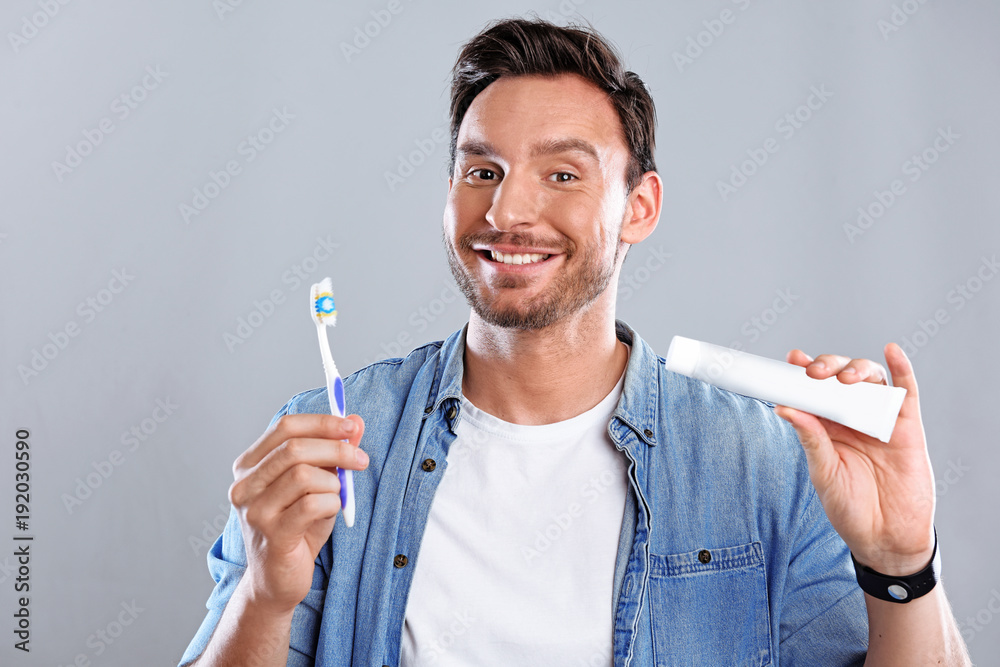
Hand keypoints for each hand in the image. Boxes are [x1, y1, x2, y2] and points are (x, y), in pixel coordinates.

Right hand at [228, 413, 367, 613]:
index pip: (285, 428)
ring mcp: (255, 511)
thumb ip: (332, 453)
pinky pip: (311, 505)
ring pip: (302, 474)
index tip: (350, 426)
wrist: (277, 581)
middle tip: (360, 459)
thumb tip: (355, 422)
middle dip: (335, 448)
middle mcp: (245, 486)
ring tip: (338, 496)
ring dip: (333, 482)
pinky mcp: (272, 535)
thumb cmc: (297, 529)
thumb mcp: (317, 484)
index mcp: (250, 466)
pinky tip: (331, 512)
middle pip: (294, 448)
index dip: (321, 423)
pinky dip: (332, 503)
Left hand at [774, 343, 935, 575]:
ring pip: (871, 380)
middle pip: (840, 379)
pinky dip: (901, 369)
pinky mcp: (908, 428)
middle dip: (827, 368)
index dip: (803, 372)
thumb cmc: (850, 507)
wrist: (886, 538)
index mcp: (827, 427)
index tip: (791, 359)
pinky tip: (892, 351)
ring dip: (856, 370)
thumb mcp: (823, 473)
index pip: (813, 391)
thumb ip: (811, 439)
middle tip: (814, 373)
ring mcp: (881, 420)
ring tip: (844, 379)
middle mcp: (852, 418)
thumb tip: (785, 408)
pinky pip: (907, 392)